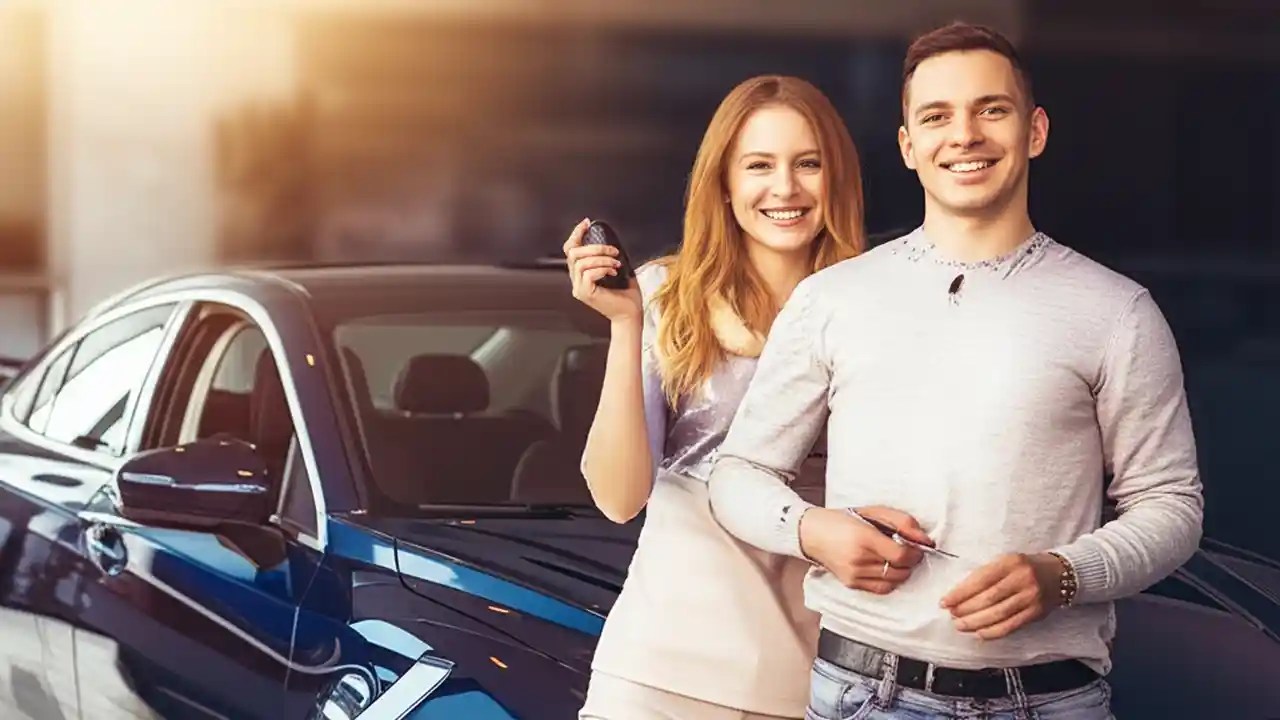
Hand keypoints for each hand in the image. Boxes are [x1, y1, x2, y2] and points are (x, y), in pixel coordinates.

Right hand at [563, 218, 641, 322]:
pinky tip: (613, 273)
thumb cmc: (626, 295)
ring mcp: (579, 288)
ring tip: (616, 264)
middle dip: (595, 247)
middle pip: (573, 253)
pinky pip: (588, 274)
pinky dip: (602, 269)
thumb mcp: (617, 268)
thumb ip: (609, 256)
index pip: (570, 249)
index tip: (587, 223)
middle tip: (613, 251)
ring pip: (581, 262)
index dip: (576, 234)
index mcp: (581, 273)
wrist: (630, 314)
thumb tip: (611, 241)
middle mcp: (576, 280)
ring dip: (601, 258)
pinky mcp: (585, 294)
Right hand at [799, 506, 933, 594]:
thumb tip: (927, 540)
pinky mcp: (851, 584)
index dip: (915, 553)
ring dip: (901, 571)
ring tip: (894, 558)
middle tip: (906, 551)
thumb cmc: (844, 520)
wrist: (812, 533)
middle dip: (910, 562)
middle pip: (900, 570)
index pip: (901, 555)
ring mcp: (854, 575)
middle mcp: (859, 559)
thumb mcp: (874, 511)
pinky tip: (885, 568)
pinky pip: (882, 589)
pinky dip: (890, 581)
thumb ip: (903, 522)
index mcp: (864, 538)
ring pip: (893, 581)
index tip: (917, 547)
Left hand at [940, 552, 1061, 639]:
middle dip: (966, 609)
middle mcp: (1022, 579)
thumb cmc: (1025, 567)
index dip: (961, 593)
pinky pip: (1011, 625)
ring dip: (976, 622)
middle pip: (988, 598)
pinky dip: (994, 631)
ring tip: (960, 625)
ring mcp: (1031, 597)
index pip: (980, 580)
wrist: (1060, 574)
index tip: (945, 601)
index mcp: (1010, 562)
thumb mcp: (1006, 561)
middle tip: (952, 615)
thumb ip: (986, 574)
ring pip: (998, 614)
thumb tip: (959, 593)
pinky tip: (980, 633)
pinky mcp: (1036, 612)